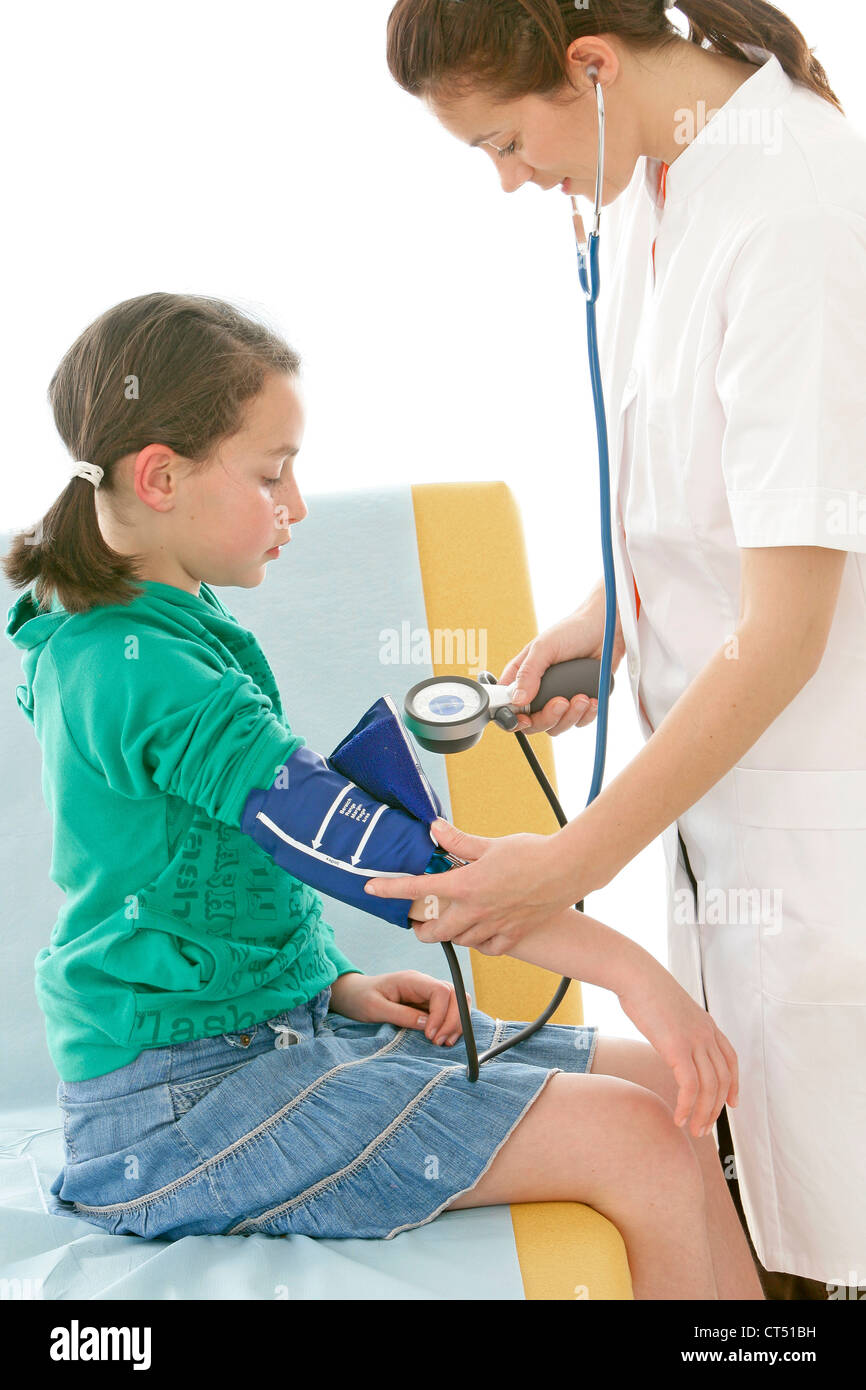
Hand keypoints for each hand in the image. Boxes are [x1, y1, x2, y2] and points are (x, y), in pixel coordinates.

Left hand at [328, 969, 471, 1046]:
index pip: (441, 991)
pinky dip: (451, 1025)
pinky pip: (449, 1011)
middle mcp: (424, 985)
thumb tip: (427, 1025)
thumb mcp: (375, 1008)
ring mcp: (427, 994)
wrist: (353, 995)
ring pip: (457, 1002)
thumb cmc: (361, 998)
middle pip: (455, 995)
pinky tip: (443, 1039)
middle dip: (454, 1020)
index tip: (430, 1035)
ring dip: (456, 1023)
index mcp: (412, 980)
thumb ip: (401, 1015)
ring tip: (444, 1043)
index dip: (441, 1014)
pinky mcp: (428, 1005)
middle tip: (440, 1042)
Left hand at [365, 819, 578, 951]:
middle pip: (434, 932)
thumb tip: (434, 828)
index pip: (417, 889)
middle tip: (418, 922)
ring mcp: (494, 926)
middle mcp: (475, 911)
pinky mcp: (514, 936)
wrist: (568, 869)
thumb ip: (458, 842)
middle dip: (421, 929)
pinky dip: (479, 943)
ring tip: (452, 922)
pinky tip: (480, 933)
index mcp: (465, 885)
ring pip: (460, 941)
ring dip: (451, 934)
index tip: (372, 889)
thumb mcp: (490, 844)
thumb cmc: (531, 853)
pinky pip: (487, 949)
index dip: (390, 889)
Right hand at [502, 589, 625, 736]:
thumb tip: (517, 699)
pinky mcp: (579, 703)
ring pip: (556, 726)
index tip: (525, 719)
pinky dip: (586, 715)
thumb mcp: (544, 646)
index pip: (508, 707)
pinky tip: (591, 699)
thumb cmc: (572, 631)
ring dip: (570, 716)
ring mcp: (558, 699)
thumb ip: (528, 673)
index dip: (512, 719)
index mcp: (521, 677)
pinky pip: (579, 722)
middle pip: (533, 723)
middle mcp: (538, 692)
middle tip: (561, 702)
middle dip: (548, 718)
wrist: (606, 630)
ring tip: (582, 697)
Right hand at [617, 967, 739, 1139]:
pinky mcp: (678, 1048)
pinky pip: (690, 1087)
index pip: (730, 1060)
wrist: (636, 975)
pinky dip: (687, 1107)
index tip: (732, 1103)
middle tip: (705, 1128)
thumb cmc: (646, 989)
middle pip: (722, 1079)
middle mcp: (707, 1034)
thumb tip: (670, 1037)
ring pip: (710, 1087)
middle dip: (716, 1108)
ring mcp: (695, 1041)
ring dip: (704, 1114)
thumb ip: (679, 1027)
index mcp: (707, 1025)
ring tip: (694, 1130)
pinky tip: (679, 1118)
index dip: (734, 1084)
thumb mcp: (671, 1010)